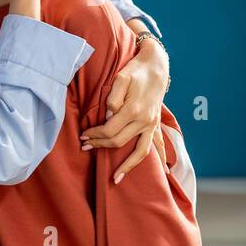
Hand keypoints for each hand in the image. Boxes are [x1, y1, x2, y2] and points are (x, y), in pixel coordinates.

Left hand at [80, 31, 169, 182]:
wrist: (155, 66)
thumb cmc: (134, 71)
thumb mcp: (120, 78)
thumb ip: (113, 98)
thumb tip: (108, 117)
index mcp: (133, 109)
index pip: (109, 130)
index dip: (94, 135)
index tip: (82, 136)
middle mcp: (144, 120)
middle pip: (119, 142)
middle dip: (100, 146)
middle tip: (85, 147)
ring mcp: (152, 124)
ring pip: (140, 152)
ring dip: (127, 166)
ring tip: (116, 178)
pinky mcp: (155, 124)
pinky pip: (157, 146)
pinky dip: (159, 160)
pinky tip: (163, 173)